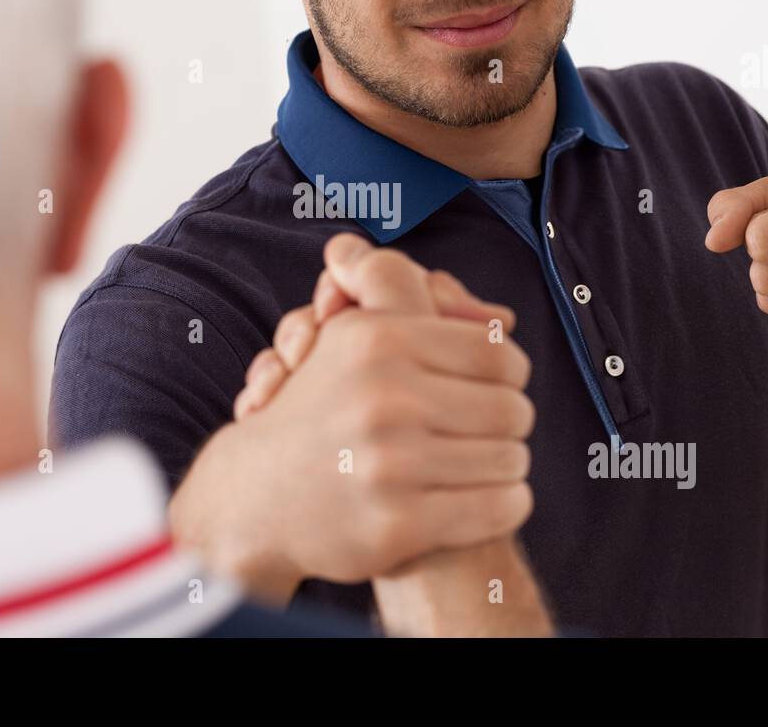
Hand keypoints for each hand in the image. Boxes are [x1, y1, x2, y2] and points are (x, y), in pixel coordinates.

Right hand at [169, 234, 534, 598]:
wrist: (255, 497)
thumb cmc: (318, 410)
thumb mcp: (346, 333)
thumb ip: (386, 283)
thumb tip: (363, 242)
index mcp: (377, 342)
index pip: (497, 352)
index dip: (507, 371)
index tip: (492, 385)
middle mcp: (383, 398)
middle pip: (512, 408)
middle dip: (508, 422)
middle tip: (487, 430)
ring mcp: (390, 465)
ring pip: (510, 459)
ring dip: (504, 466)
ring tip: (479, 463)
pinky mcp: (399, 524)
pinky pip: (499, 508)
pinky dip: (504, 505)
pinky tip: (482, 497)